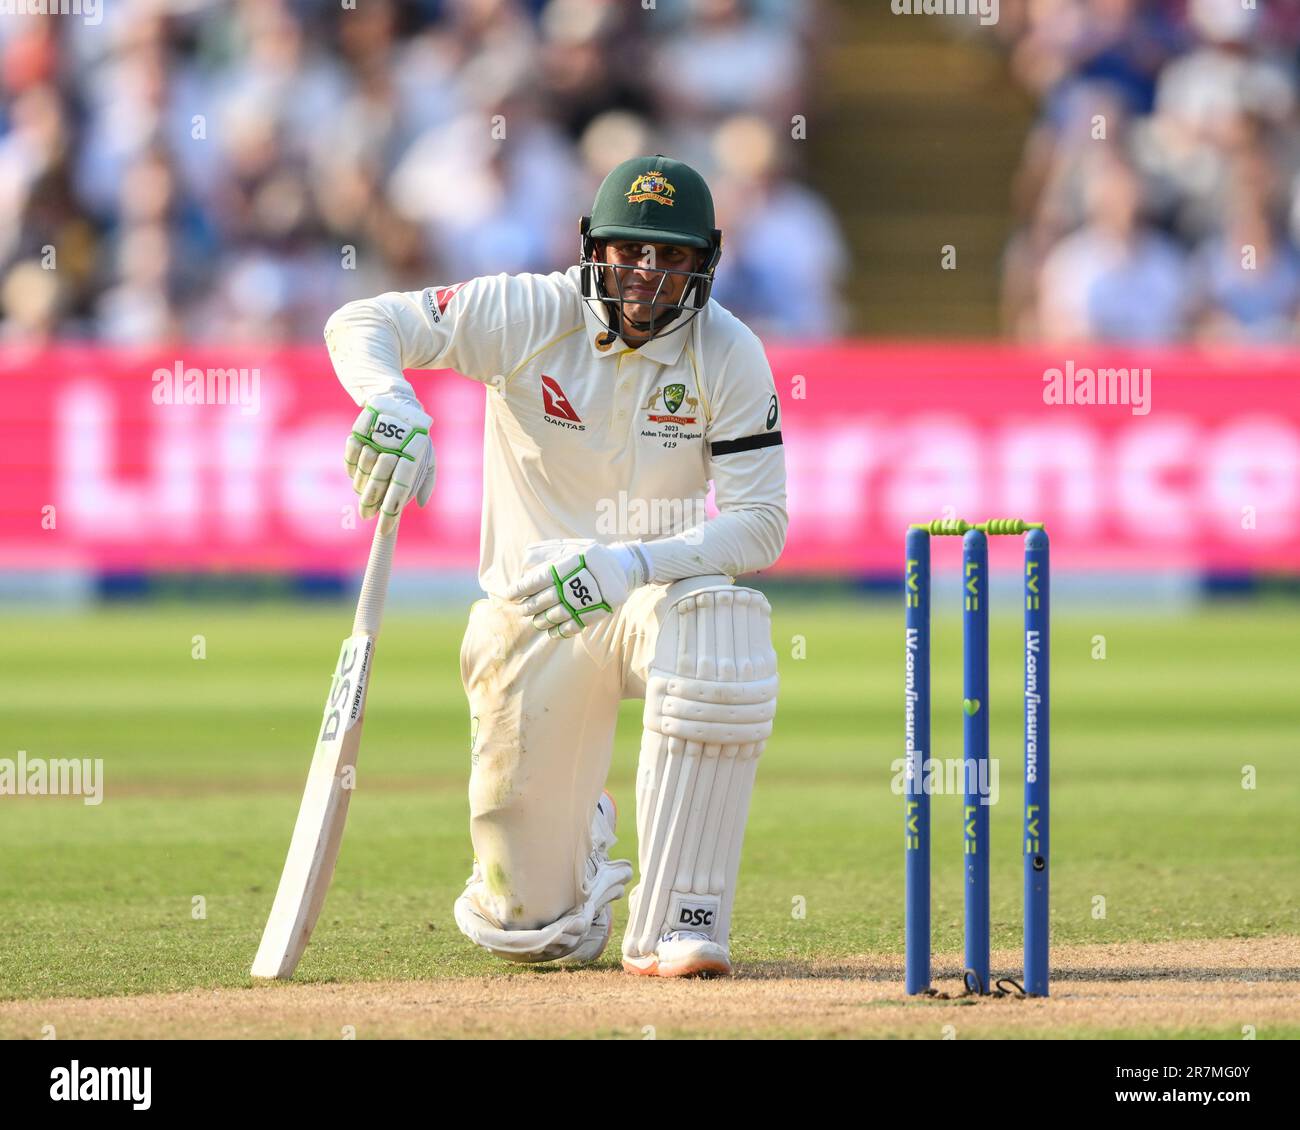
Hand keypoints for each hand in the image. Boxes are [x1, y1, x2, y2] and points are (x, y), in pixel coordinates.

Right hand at [345, 394, 435, 532]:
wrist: (398, 403)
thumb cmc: (415, 438)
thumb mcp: (428, 456)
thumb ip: (426, 481)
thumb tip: (420, 503)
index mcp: (413, 457)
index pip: (400, 490)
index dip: (390, 513)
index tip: (384, 530)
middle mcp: (393, 449)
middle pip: (378, 484)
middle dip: (371, 504)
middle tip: (367, 515)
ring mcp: (376, 440)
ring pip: (362, 471)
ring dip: (361, 485)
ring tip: (363, 492)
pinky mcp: (361, 431)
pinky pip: (351, 455)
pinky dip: (352, 467)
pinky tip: (356, 473)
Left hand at [505, 542, 649, 637]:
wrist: (624, 566)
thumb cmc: (590, 556)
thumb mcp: (570, 547)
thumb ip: (546, 553)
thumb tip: (524, 565)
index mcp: (572, 560)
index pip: (541, 577)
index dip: (522, 587)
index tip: (509, 594)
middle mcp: (581, 578)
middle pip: (548, 597)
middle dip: (531, 606)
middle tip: (522, 610)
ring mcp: (591, 596)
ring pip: (559, 613)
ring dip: (544, 620)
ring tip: (536, 621)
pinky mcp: (600, 610)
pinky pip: (576, 624)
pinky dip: (562, 630)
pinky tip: (553, 632)